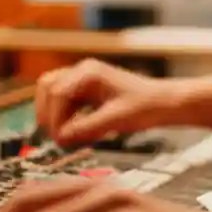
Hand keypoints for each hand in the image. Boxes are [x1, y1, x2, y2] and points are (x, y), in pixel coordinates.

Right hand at [35, 58, 186, 146]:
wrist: (164, 103)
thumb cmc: (145, 107)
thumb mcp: (116, 120)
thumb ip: (87, 128)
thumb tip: (61, 138)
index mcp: (89, 72)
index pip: (56, 92)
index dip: (54, 118)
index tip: (60, 139)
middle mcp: (83, 71)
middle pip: (47, 87)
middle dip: (48, 113)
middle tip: (57, 137)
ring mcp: (84, 79)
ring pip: (53, 93)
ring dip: (54, 115)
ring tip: (65, 136)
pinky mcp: (88, 90)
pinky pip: (65, 101)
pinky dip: (64, 116)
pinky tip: (75, 131)